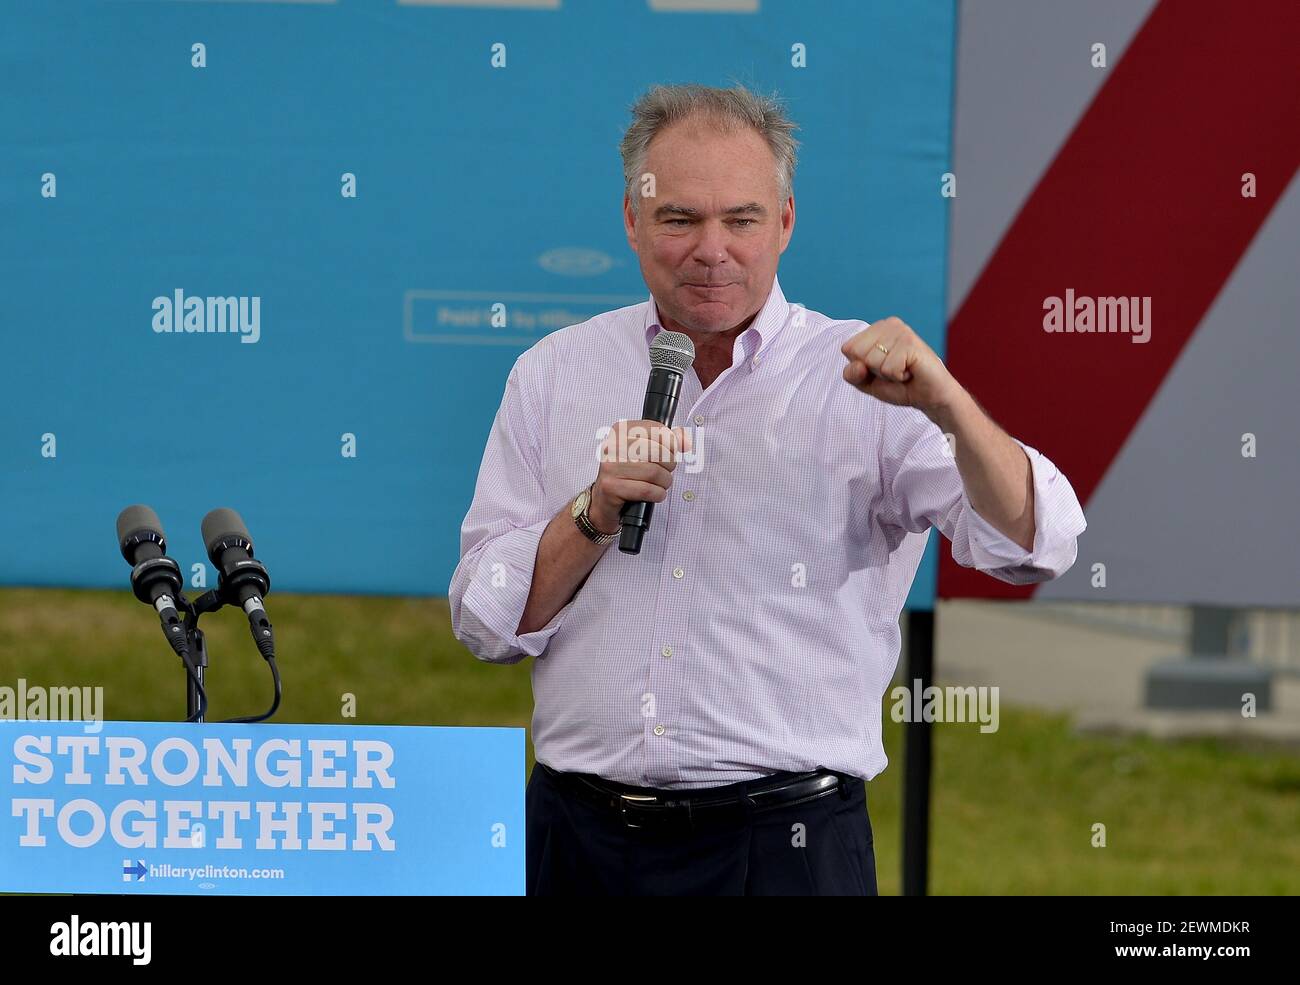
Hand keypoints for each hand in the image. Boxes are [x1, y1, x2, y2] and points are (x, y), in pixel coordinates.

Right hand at [590, 420, 691, 533]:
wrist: (603, 499)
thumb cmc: (625, 474)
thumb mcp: (644, 453)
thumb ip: (666, 443)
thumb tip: (684, 441)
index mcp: (621, 432)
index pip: (654, 429)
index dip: (671, 441)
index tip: (673, 450)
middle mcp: (613, 447)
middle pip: (657, 452)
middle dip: (669, 464)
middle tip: (666, 470)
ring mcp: (610, 467)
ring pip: (654, 472)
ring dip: (664, 482)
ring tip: (660, 484)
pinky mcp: (611, 487)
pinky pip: (646, 489)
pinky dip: (658, 494)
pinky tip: (655, 494)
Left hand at [840, 316, 962, 418]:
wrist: (930, 397)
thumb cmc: (900, 386)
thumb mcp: (867, 383)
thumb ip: (853, 374)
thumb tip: (858, 365)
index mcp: (876, 329)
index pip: (847, 348)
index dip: (861, 367)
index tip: (882, 369)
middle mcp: (888, 324)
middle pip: (857, 353)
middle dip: (873, 370)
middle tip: (895, 370)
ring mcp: (900, 330)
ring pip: (871, 361)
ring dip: (887, 374)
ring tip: (904, 370)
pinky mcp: (910, 342)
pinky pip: (888, 368)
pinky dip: (898, 376)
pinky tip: (911, 371)